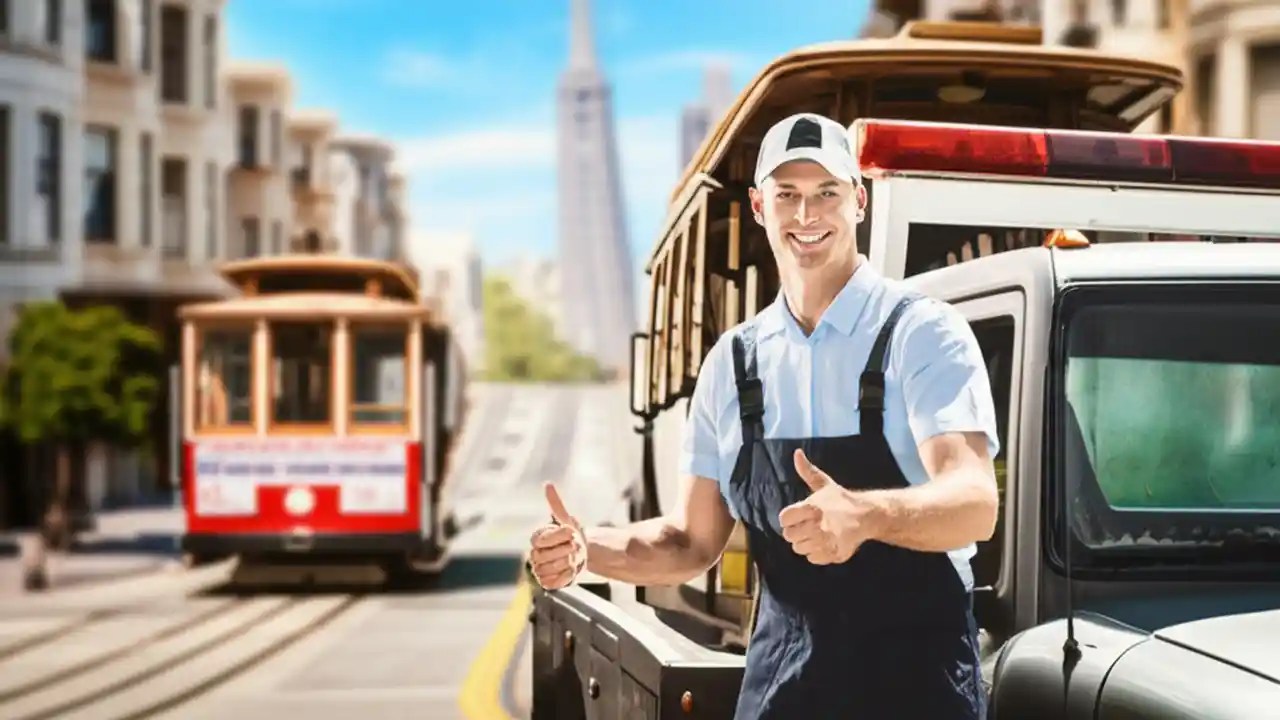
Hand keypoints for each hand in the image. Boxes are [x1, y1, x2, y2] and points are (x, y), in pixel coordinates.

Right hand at [528, 483, 586, 589]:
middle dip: (565, 551)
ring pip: (548, 570)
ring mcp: (538, 569)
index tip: (572, 533)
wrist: (582, 553)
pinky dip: (565, 577)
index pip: (541, 540)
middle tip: (576, 546)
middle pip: (544, 557)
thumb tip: (547, 484)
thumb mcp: (567, 519)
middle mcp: (533, 554)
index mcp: (536, 538)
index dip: (558, 537)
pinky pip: (552, 582)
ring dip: (566, 564)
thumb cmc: (572, 535)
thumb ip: (556, 504)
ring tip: (574, 558)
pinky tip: (572, 570)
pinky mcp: (546, 582)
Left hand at [779, 448, 879, 564]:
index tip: (800, 515)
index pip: (784, 519)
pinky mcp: (832, 554)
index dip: (790, 518)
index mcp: (811, 508)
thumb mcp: (824, 484)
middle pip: (789, 535)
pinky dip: (817, 553)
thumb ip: (807, 471)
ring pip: (798, 548)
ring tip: (819, 534)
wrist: (867, 516)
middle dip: (797, 531)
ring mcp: (825, 542)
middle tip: (810, 525)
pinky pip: (812, 558)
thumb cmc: (841, 500)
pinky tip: (826, 543)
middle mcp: (817, 526)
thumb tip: (797, 453)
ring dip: (806, 542)